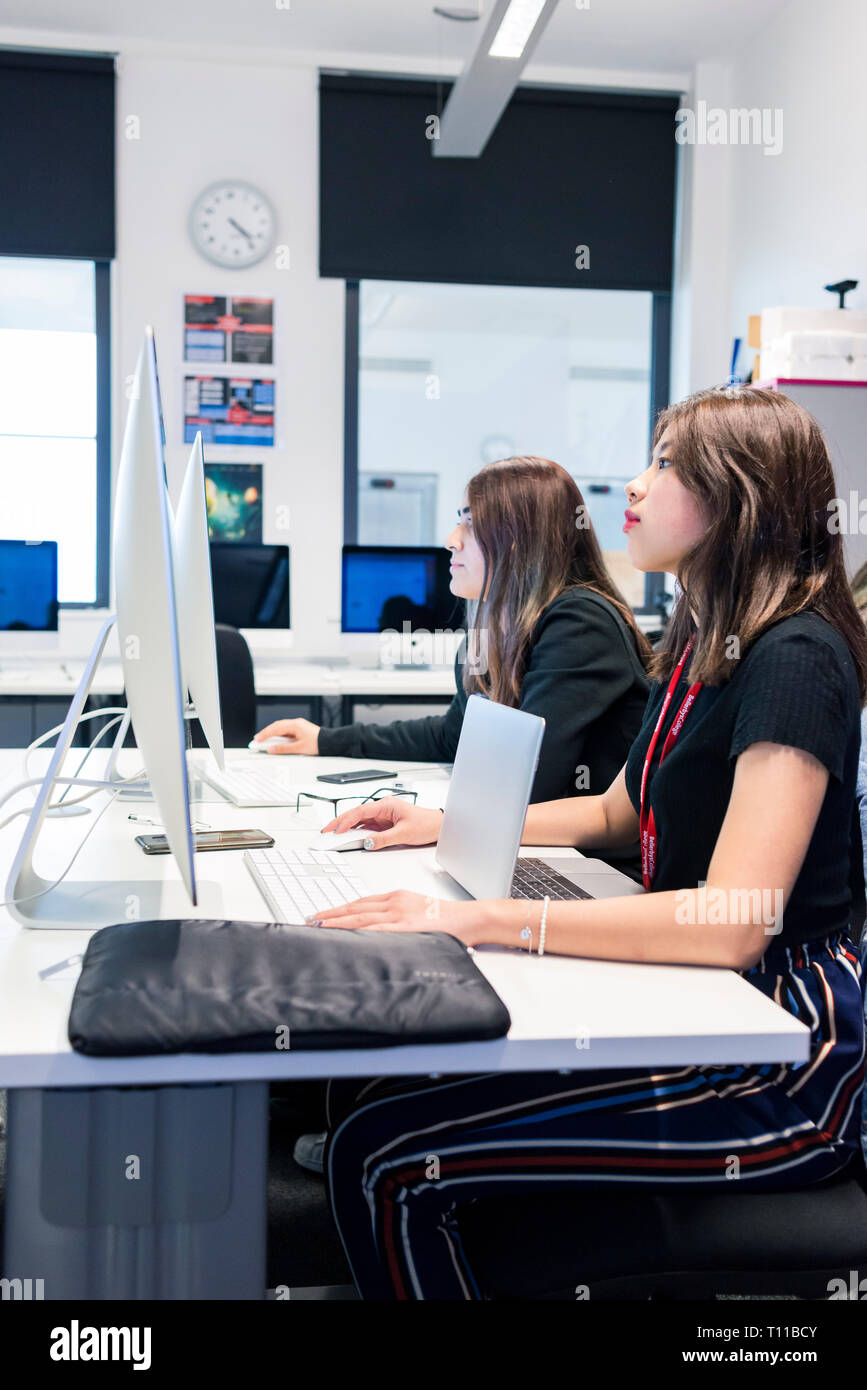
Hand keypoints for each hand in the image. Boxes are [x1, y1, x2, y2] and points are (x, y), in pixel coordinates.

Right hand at [253, 718, 319, 754]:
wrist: (329, 742)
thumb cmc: (317, 744)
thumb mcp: (298, 748)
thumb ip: (283, 749)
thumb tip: (271, 749)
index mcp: (295, 725)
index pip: (276, 729)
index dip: (265, 734)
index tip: (257, 740)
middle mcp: (295, 723)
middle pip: (276, 726)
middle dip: (266, 733)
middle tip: (257, 740)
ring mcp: (297, 725)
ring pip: (280, 727)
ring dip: (271, 733)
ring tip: (263, 739)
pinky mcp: (299, 729)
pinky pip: (285, 730)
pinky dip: (278, 734)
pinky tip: (275, 739)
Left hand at [310, 889, 479, 941]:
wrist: (468, 918)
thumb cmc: (446, 918)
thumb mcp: (416, 910)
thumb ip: (396, 918)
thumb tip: (375, 930)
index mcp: (396, 896)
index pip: (360, 902)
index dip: (339, 908)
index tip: (323, 914)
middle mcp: (394, 902)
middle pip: (355, 908)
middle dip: (331, 914)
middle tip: (311, 919)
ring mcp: (399, 914)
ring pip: (360, 917)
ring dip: (337, 922)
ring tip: (318, 926)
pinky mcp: (406, 926)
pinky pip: (376, 929)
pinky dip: (358, 932)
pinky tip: (345, 935)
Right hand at [320, 798, 442, 848]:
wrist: (439, 827)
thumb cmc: (426, 824)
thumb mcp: (404, 833)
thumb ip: (384, 839)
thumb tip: (367, 843)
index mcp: (386, 805)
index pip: (360, 811)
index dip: (346, 820)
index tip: (336, 829)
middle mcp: (382, 809)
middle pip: (356, 815)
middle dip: (339, 823)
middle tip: (325, 832)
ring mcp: (382, 817)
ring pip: (359, 821)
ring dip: (346, 828)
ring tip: (332, 836)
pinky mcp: (383, 825)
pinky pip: (366, 828)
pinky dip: (356, 833)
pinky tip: (348, 838)